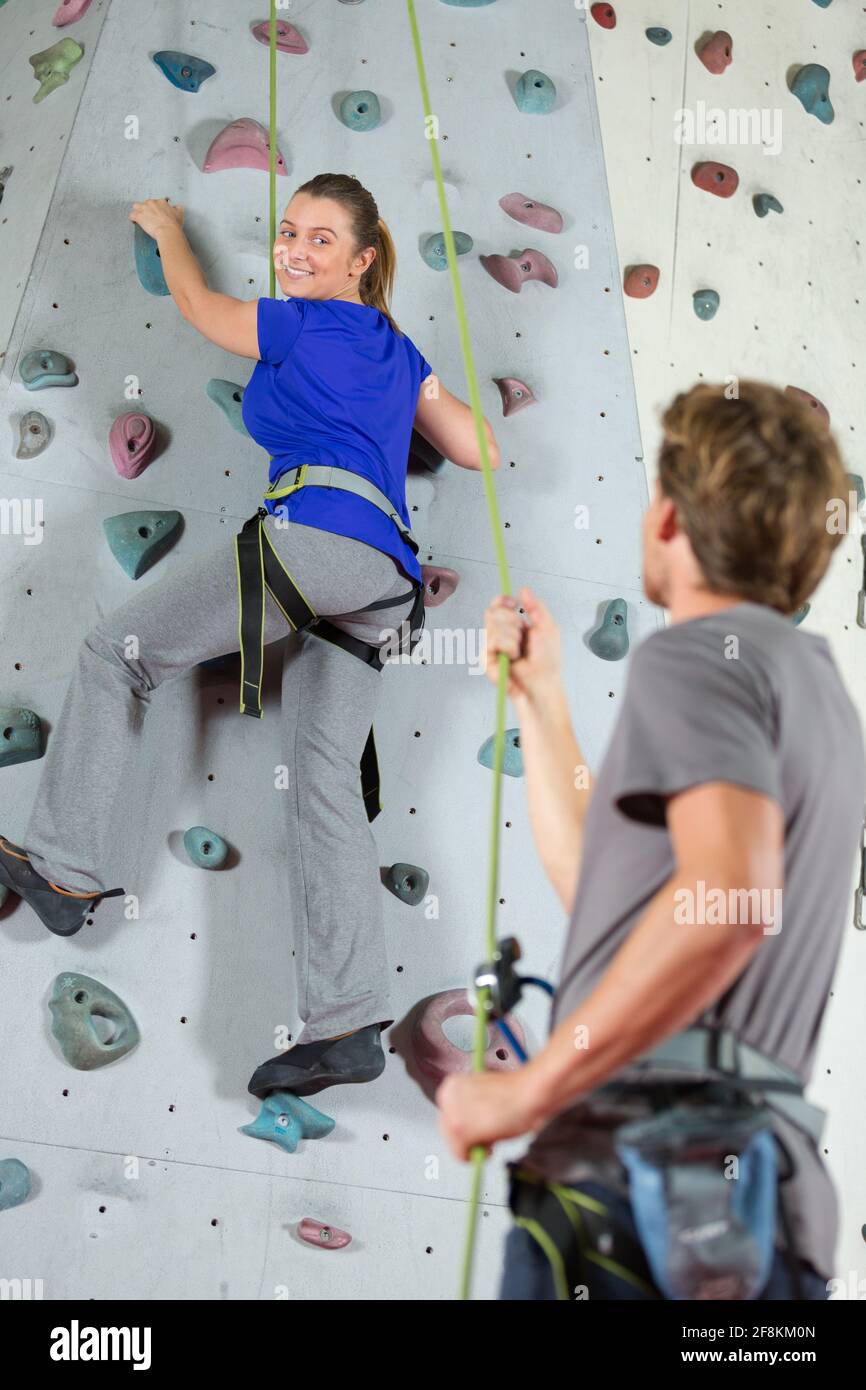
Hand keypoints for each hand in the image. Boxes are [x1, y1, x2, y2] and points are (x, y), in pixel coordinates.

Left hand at [129, 198, 184, 239]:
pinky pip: (132, 215)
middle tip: (149, 217)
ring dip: (137, 211)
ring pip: (136, 206)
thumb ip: (177, 208)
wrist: (168, 231)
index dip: (155, 209)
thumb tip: (176, 207)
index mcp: (161, 202)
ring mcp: (144, 209)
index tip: (156, 214)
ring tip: (140, 217)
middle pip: (145, 203)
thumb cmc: (173, 224)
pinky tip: (135, 222)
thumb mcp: (180, 213)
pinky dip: (133, 219)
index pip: (156, 202)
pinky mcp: (139, 216)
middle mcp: (151, 203)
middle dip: (146, 210)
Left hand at [436, 1068, 538, 1160]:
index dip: (468, 1123)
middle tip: (489, 1133)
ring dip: (474, 1145)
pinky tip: (492, 1146)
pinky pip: (461, 1155)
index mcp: (452, 1084)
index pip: (449, 1114)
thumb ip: (471, 1107)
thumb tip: (469, 1125)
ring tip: (493, 1135)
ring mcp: (452, 1115)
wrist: (529, 1093)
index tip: (480, 1126)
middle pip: (448, 1130)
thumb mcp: (485, 1094)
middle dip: (469, 1136)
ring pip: (454, 1144)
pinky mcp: (460, 1131)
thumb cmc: (516, 1092)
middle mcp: (447, 1097)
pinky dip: (477, 1156)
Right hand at [484, 586, 561, 701]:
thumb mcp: (548, 629)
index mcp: (513, 626)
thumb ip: (536, 607)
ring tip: (519, 653)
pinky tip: (512, 659)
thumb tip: (523, 589)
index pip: (498, 605)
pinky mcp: (486, 660)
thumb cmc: (547, 663)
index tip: (513, 602)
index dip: (502, 600)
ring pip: (493, 625)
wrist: (541, 686)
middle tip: (522, 638)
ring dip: (512, 638)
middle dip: (511, 622)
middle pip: (492, 612)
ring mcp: (492, 648)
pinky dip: (507, 648)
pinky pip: (493, 641)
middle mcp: (500, 635)